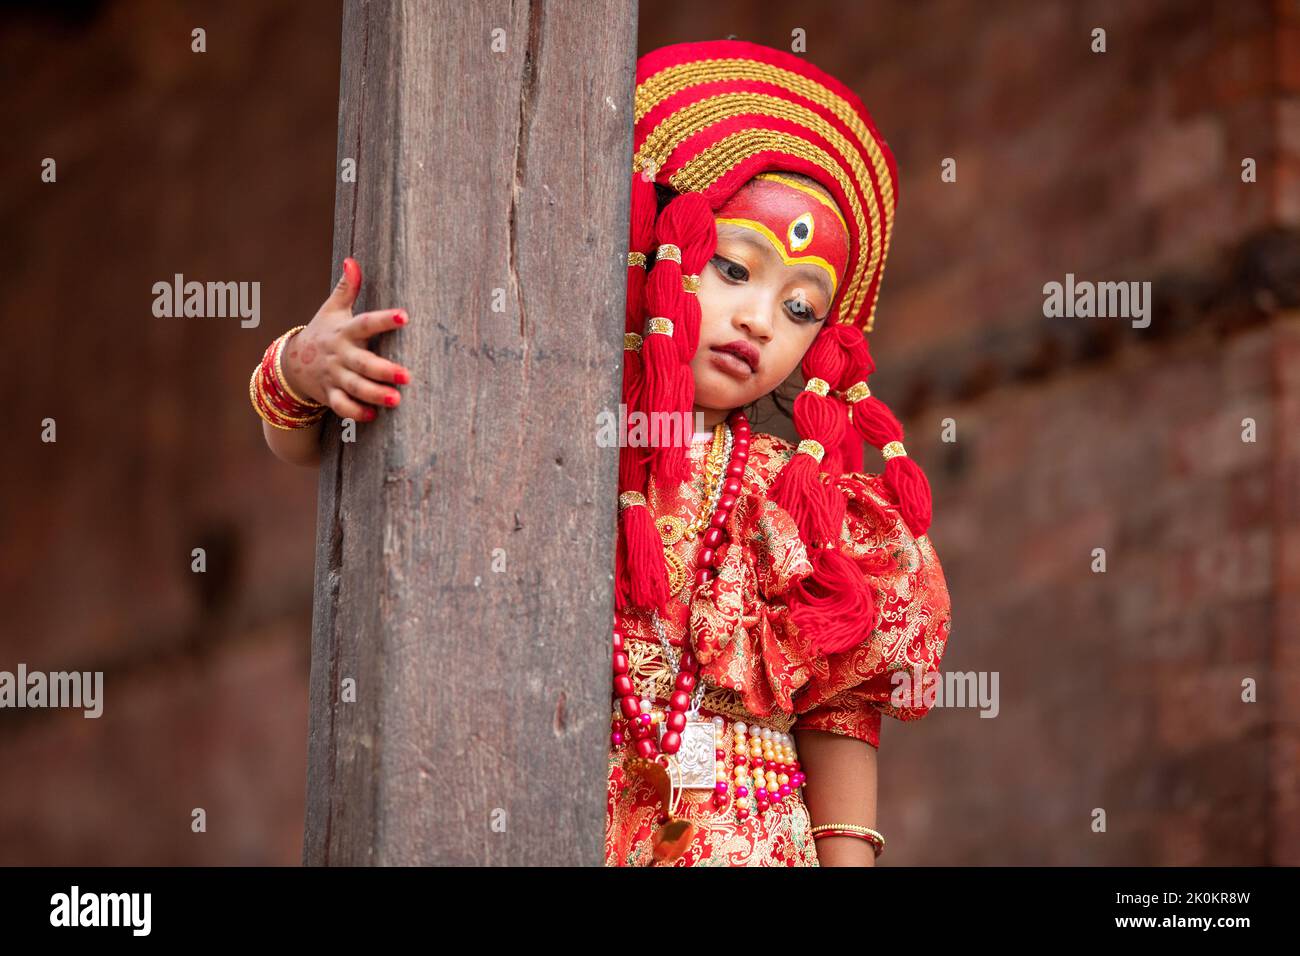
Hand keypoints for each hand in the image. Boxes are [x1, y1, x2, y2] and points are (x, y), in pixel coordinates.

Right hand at [279, 257, 410, 422]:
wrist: (291, 364)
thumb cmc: (323, 332)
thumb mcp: (332, 310)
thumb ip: (346, 288)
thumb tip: (352, 260)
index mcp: (344, 332)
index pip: (365, 323)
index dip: (383, 320)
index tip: (404, 316)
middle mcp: (340, 355)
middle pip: (362, 363)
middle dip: (384, 371)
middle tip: (407, 376)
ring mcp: (334, 376)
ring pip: (355, 388)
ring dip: (375, 395)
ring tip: (397, 400)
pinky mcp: (330, 395)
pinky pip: (342, 407)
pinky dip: (355, 413)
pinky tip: (374, 416)